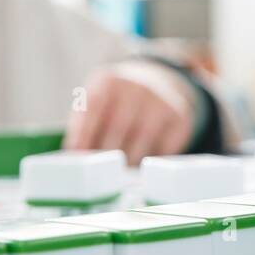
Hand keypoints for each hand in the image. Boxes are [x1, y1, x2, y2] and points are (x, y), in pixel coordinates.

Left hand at [64, 62, 197, 164]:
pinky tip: (143, 164)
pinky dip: (150, 160)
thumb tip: (75, 157)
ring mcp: (162, 101)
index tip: (78, 158)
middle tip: (99, 173)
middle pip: (118, 128)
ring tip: (120, 173)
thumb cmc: (118, 103)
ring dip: (128, 162)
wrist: (158, 85)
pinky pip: (163, 148)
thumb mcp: (97, 101)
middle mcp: (138, 86)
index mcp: (110, 81)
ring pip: (142, 141)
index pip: (93, 107)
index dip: (83, 135)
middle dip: (106, 154)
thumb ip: (83, 125)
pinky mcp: (180, 118)